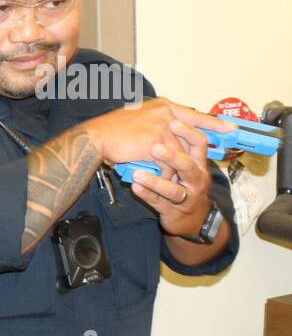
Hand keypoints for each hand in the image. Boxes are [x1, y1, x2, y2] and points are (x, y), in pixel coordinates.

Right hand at [84, 97, 233, 166]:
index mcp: (162, 107)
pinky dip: (167, 173)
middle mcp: (165, 114)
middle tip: (225, 149)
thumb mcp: (136, 120)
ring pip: (181, 152)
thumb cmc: (109, 131)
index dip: (213, 122)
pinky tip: (163, 180)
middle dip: (211, 141)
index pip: (194, 114)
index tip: (230, 128)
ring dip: (179, 166)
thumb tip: (162, 137)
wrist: (95, 138)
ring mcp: (162, 128)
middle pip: (196, 131)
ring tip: (179, 177)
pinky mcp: (156, 143)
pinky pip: (168, 163)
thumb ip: (154, 125)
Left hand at [129, 120, 214, 236]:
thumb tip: (167, 117)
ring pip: (174, 189)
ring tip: (138, 173)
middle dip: (173, 156)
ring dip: (156, 181)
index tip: (173, 121)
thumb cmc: (185, 183)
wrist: (191, 218)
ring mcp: (186, 197)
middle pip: (189, 165)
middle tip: (155, 147)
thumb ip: (180, 145)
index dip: (188, 132)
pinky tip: (135, 188)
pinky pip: (159, 202)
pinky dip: (147, 195)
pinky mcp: (173, 211)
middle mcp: (197, 179)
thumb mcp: (187, 164)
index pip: (199, 144)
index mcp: (200, 163)